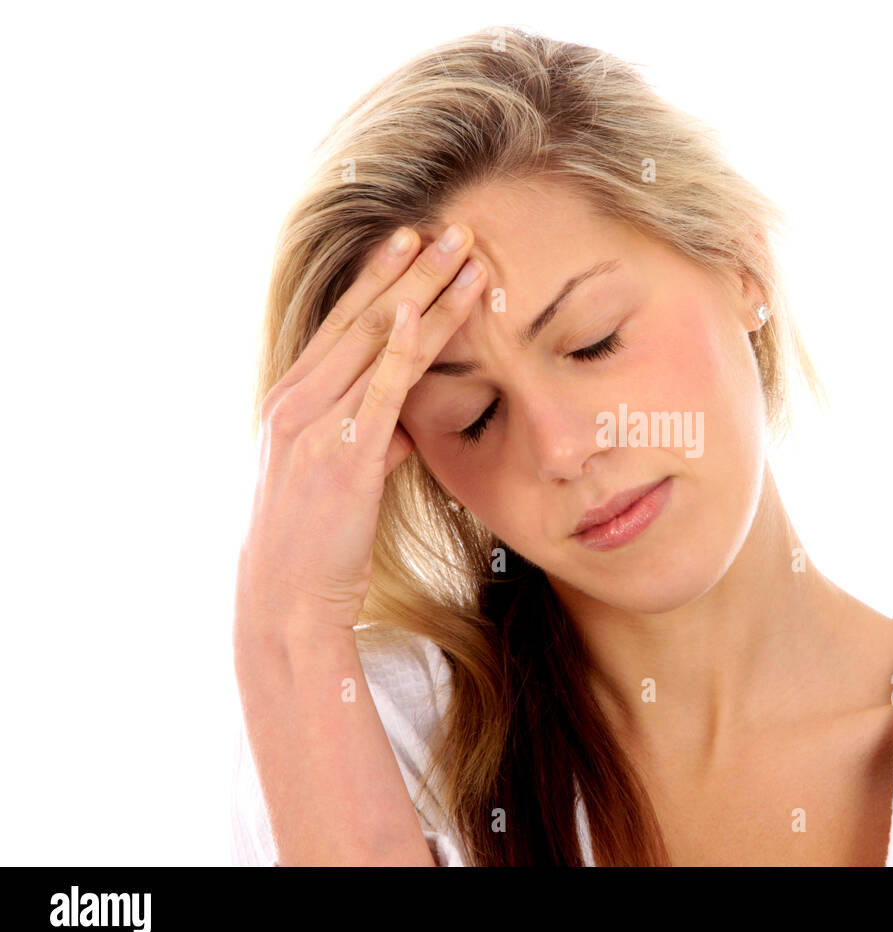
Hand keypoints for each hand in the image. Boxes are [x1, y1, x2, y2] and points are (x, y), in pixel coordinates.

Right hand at [235, 223, 485, 632]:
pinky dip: (402, 346)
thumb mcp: (340, 479)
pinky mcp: (344, 457)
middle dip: (409, 270)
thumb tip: (407, 427)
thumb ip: (371, 442)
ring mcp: (316, 425)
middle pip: (362, 318)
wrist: (285, 599)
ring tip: (464, 255)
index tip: (411, 241)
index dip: (379, 278)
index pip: (341, 324)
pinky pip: (379, 390)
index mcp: (291, 400)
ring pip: (377, 342)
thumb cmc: (315, 544)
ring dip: (426, 294)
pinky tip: (426, 309)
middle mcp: (296, 400)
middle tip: (450, 227)